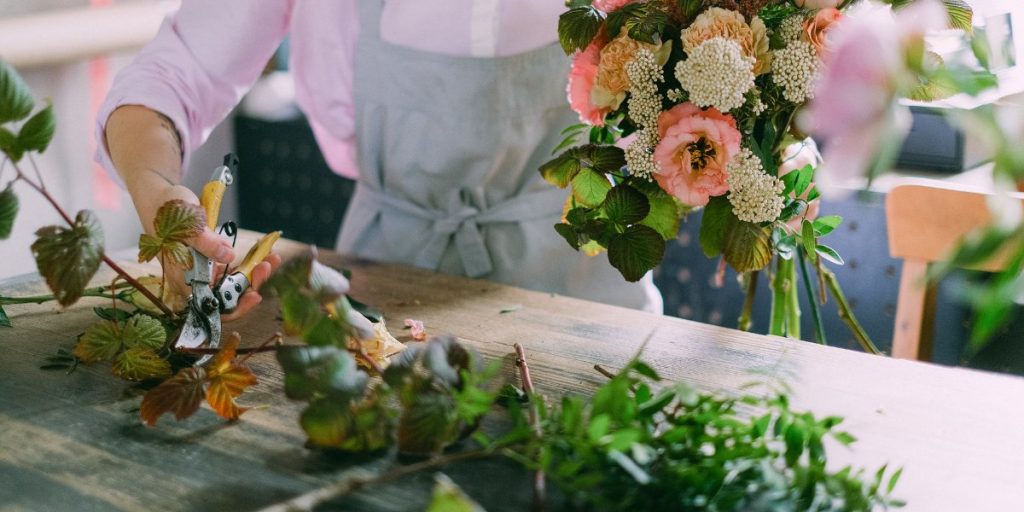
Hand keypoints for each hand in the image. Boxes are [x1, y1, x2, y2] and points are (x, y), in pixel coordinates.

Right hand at [145, 185, 279, 321]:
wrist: (157, 195)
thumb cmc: (165, 210)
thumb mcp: (187, 224)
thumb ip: (206, 243)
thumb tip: (228, 254)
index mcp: (182, 278)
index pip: (211, 306)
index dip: (234, 306)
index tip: (254, 295)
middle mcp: (191, 279)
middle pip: (225, 295)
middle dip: (250, 285)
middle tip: (267, 267)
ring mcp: (200, 270)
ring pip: (231, 282)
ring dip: (253, 273)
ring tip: (272, 258)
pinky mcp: (207, 260)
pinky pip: (231, 268)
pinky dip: (247, 262)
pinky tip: (262, 253)